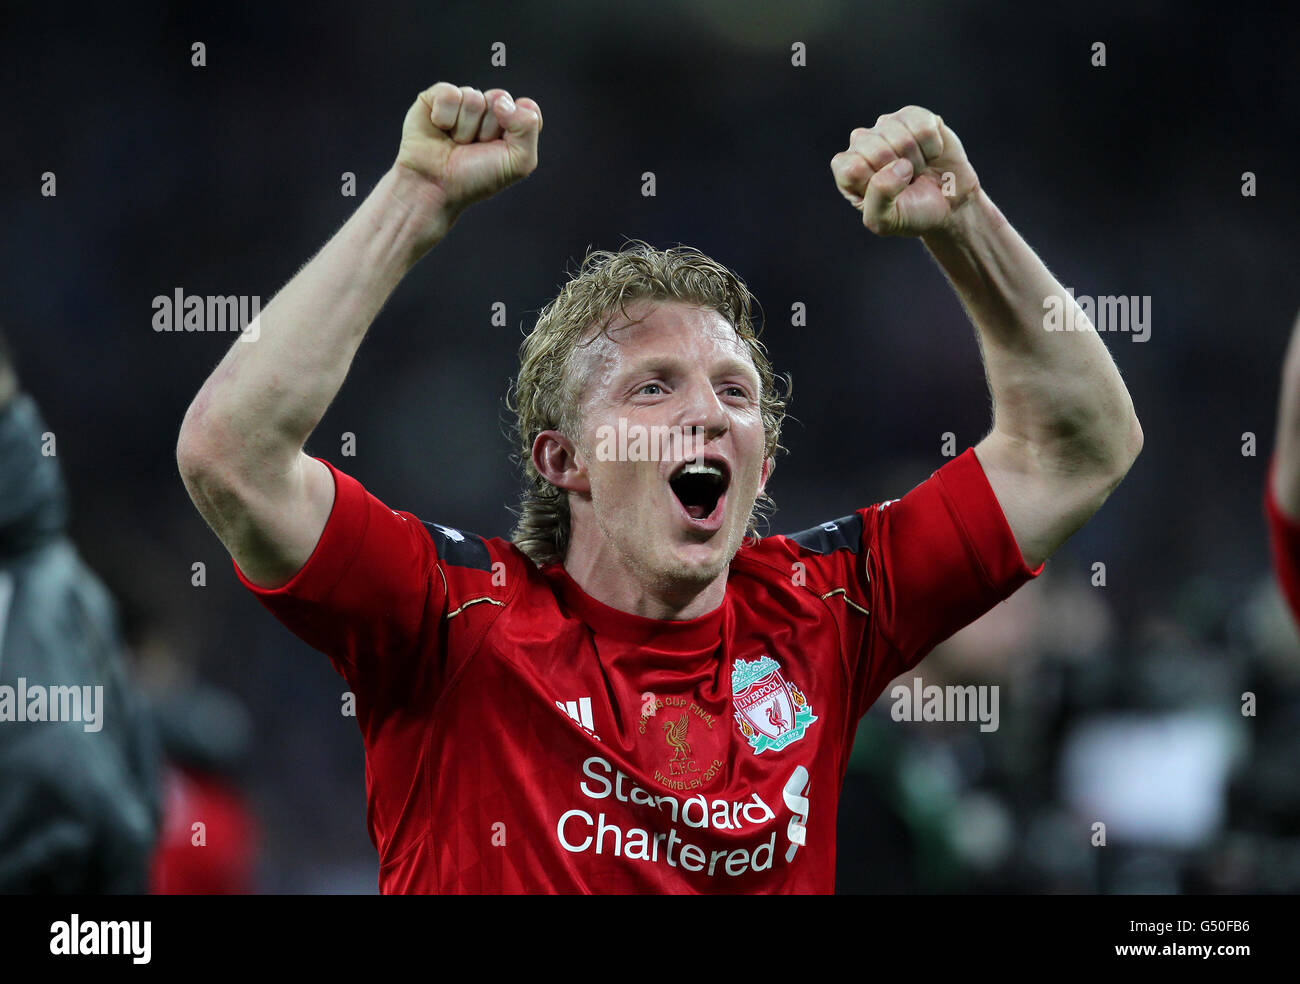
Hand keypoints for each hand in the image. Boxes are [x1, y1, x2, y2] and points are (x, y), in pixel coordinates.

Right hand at [394, 82, 541, 225]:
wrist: (435, 187)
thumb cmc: (475, 178)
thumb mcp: (518, 162)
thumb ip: (528, 127)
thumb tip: (503, 100)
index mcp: (510, 126)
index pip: (527, 107)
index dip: (517, 125)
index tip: (503, 146)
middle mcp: (487, 111)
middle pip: (500, 98)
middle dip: (488, 129)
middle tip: (474, 147)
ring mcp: (462, 103)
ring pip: (474, 98)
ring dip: (465, 128)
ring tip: (455, 143)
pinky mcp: (436, 98)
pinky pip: (450, 94)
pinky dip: (445, 117)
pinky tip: (439, 129)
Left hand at [831, 106, 978, 236]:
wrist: (948, 206)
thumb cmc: (911, 214)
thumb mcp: (886, 221)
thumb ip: (878, 199)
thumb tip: (897, 166)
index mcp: (847, 170)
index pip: (851, 168)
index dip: (876, 185)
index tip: (888, 195)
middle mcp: (862, 143)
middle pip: (877, 151)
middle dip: (899, 174)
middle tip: (906, 183)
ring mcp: (888, 126)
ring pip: (902, 138)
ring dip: (917, 161)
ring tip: (917, 170)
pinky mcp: (914, 116)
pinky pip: (924, 127)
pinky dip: (933, 148)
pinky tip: (929, 155)